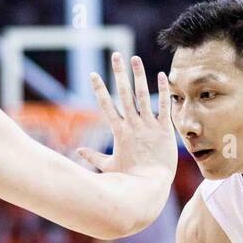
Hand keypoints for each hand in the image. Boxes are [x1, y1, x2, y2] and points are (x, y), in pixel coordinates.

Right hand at [78, 53, 176, 180]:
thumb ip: (93, 157)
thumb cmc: (129, 179)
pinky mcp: (165, 130)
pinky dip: (163, 91)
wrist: (149, 187)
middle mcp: (133, 125)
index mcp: (119, 132)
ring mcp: (149, 126)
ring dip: (138, 75)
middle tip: (116, 55)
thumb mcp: (108, 166)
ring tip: (135, 58)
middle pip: (124, 93)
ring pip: (143, 95)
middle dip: (118, 73)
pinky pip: (164, 107)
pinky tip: (161, 75)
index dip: (99, 89)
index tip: (93, 74)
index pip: (106, 105)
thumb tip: (77, 152)